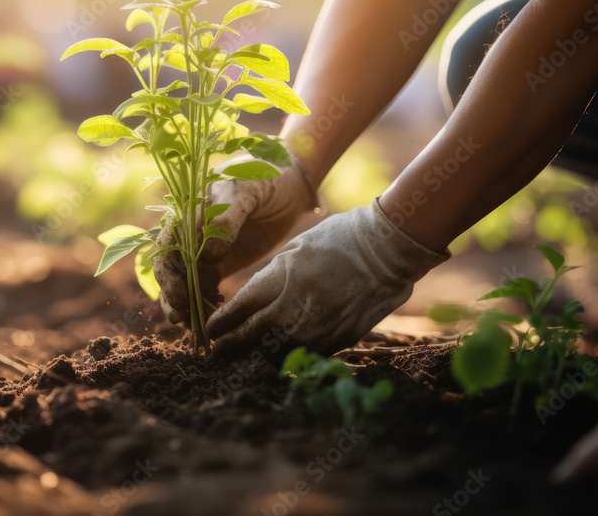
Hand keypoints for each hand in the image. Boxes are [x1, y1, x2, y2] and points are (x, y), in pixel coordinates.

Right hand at [154, 150, 317, 325]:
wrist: (290, 181)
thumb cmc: (265, 175)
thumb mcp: (246, 189)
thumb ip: (226, 218)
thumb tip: (207, 255)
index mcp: (188, 208)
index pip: (166, 242)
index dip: (167, 269)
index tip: (179, 292)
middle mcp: (190, 230)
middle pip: (168, 265)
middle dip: (171, 292)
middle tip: (181, 316)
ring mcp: (203, 247)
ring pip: (181, 279)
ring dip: (181, 302)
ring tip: (188, 325)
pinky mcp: (218, 262)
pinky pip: (201, 285)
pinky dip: (200, 302)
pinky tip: (205, 319)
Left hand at [206, 198, 449, 358]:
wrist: (388, 250)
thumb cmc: (337, 239)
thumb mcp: (294, 250)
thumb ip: (269, 280)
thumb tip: (247, 307)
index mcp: (283, 278)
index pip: (240, 310)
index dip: (220, 323)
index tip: (210, 330)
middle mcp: (297, 307)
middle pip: (251, 337)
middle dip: (230, 347)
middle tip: (216, 353)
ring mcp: (319, 328)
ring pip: (275, 355)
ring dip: (256, 357)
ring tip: (243, 358)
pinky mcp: (337, 340)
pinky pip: (303, 356)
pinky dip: (286, 358)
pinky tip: (278, 355)